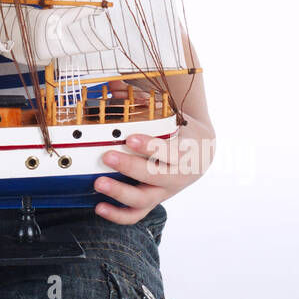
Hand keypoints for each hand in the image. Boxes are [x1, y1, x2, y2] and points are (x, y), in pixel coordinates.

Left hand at [93, 82, 214, 224]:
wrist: (200, 151)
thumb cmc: (178, 127)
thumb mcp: (170, 111)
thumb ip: (144, 99)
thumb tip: (113, 84)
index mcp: (185, 150)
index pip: (171, 152)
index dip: (151, 147)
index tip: (130, 138)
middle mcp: (177, 175)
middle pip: (155, 177)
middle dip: (130, 167)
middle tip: (107, 156)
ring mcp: (164, 191)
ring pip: (144, 199)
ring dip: (120, 192)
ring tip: (98, 183)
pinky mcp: (152, 201)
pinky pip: (136, 214)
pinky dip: (117, 215)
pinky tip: (99, 207)